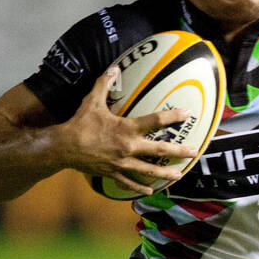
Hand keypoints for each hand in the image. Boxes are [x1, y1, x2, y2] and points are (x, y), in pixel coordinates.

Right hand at [57, 68, 191, 195]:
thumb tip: (114, 68)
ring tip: (180, 174)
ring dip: (166, 173)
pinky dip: (141, 187)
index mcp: (126, 128)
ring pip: (149, 170)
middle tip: (193, 151)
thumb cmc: (80, 123)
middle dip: (178, 151)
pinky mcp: (113, 173)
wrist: (64, 148)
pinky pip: (130, 183)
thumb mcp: (92, 101)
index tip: (187, 114)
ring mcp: (122, 163)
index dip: (172, 116)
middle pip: (159, 150)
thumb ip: (104, 84)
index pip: (155, 121)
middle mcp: (128, 147)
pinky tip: (151, 190)